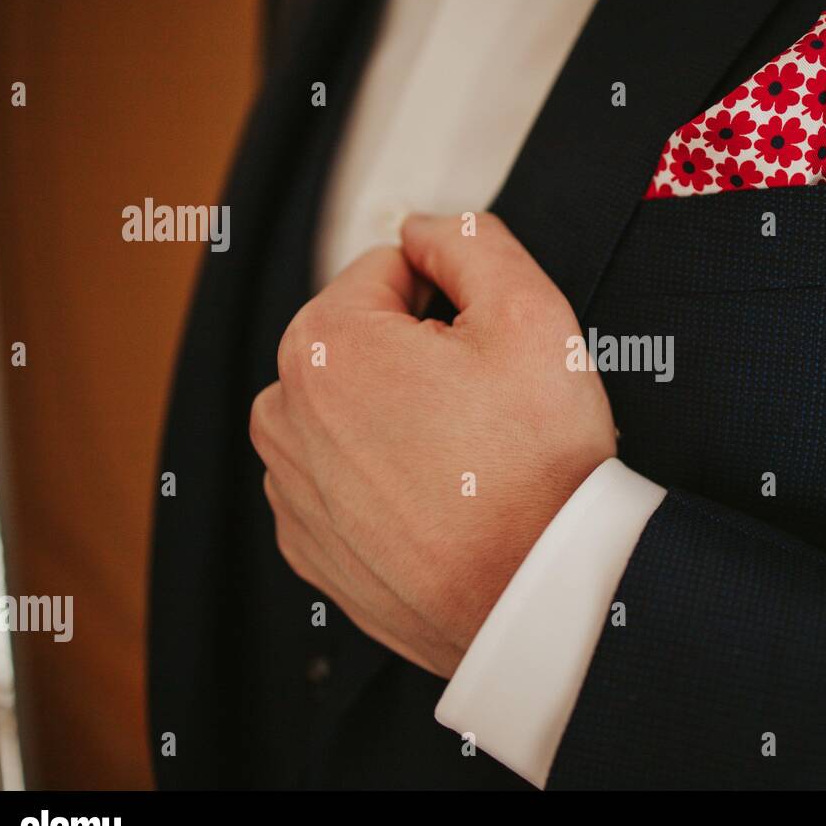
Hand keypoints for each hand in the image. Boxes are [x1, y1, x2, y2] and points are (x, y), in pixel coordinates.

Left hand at [249, 213, 616, 676]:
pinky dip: (384, 480)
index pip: (387, 271)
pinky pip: (344, 481)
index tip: (483, 344)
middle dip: (419, 356)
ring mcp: (294, 489)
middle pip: (362, 341)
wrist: (538, 596)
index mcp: (324, 344)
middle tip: (484, 405)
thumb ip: (470, 238)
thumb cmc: (536, 469)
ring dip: (399, 417)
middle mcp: (287, 415)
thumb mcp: (530, 311)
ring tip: (466, 457)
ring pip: (351, 412)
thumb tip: (427, 229)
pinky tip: (440, 499)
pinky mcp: (313, 547)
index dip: (451, 296)